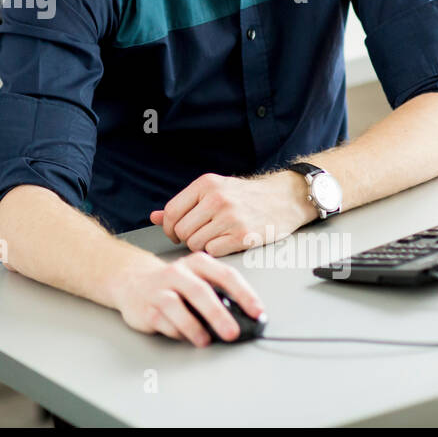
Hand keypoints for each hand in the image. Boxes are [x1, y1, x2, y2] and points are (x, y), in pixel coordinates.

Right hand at [109, 252, 264, 345]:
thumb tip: (244, 319)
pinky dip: (176, 332)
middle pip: (200, 291)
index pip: (225, 275)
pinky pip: (162, 322)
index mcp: (197, 263)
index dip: (244, 294)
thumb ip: (219, 294)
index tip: (257, 312)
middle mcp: (177, 273)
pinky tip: (185, 336)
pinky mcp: (145, 307)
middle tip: (232, 332)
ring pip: (177, 306)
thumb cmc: (173, 283)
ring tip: (205, 340)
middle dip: (218, 314)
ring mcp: (159, 289)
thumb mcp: (197, 279)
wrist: (131, 280)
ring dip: (194, 327)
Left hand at [149, 170, 312, 256]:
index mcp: (205, 184)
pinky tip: (226, 243)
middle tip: (200, 237)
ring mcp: (230, 217)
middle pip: (182, 231)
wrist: (283, 198)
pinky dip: (215, 251)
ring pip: (196, 243)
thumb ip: (183, 204)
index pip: (171, 212)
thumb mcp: (213, 191)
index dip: (169, 228)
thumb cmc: (245, 196)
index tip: (176, 234)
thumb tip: (154, 217)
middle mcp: (216, 198)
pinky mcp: (243, 235)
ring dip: (201, 246)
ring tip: (215, 239)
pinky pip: (212, 251)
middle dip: (187, 238)